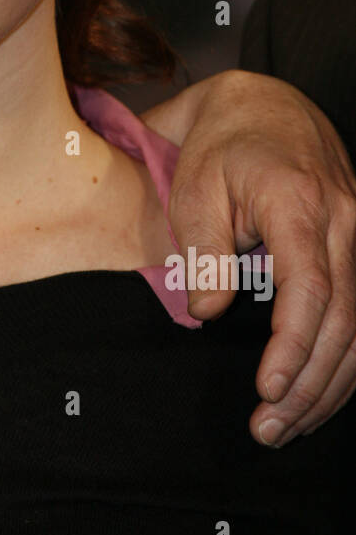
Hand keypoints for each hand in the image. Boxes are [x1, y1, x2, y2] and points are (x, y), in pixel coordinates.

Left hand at [142, 70, 355, 446]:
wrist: (263, 104)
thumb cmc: (220, 146)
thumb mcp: (193, 186)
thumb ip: (202, 249)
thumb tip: (208, 312)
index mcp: (300, 203)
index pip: (311, 288)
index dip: (294, 346)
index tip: (267, 389)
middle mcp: (344, 221)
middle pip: (344, 320)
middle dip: (311, 384)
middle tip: (270, 430)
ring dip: (331, 385)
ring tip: (288, 428)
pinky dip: (345, 362)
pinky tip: (318, 397)